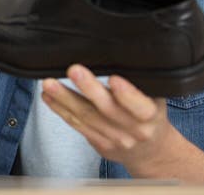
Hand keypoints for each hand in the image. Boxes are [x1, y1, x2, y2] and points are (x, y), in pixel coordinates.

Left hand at [41, 64, 175, 174]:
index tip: (114, 78)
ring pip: (87, 117)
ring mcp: (116, 139)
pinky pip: (77, 125)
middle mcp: (134, 130)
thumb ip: (140, 83)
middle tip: (73, 70)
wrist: (150, 151)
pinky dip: (60, 110)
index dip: (127, 94)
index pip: (140, 106)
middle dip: (89, 88)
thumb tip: (120, 52)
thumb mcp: (155, 99)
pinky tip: (48, 97)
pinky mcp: (99, 144)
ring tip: (49, 84)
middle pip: (108, 109)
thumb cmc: (150, 116)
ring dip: (64, 99)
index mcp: (151, 115)